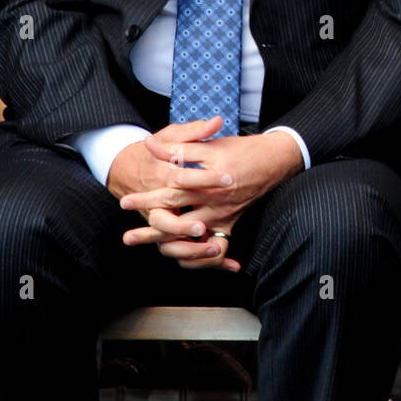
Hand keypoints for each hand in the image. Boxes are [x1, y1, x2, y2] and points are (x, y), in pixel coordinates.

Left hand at [117, 120, 301, 270]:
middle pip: (176, 219)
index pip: (171, 191)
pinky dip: (197, 257)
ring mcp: (223, 215)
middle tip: (128, 237)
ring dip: (168, 245)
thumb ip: (179, 147)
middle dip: (150, 230)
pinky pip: (213, 249)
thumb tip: (150, 143)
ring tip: (149, 250)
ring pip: (191, 237)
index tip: (126, 202)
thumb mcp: (209, 145)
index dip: (147, 198)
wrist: (275, 160)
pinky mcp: (230, 225)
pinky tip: (179, 256)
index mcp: (208, 179)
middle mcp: (214, 200)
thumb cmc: (241, 149)